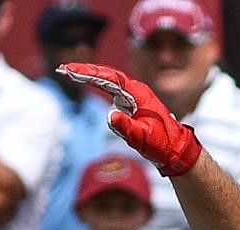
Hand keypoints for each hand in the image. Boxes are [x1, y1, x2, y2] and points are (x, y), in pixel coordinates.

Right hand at [58, 63, 202, 176]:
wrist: (176, 150)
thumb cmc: (163, 144)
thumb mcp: (143, 138)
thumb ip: (126, 127)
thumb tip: (109, 116)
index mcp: (138, 94)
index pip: (110, 78)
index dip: (89, 73)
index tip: (71, 71)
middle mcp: (135, 91)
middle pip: (106, 75)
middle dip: (84, 71)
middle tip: (63, 68)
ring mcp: (133, 96)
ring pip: (108, 80)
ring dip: (89, 75)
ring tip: (68, 72)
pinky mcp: (131, 104)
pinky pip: (111, 89)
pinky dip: (97, 84)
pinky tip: (87, 80)